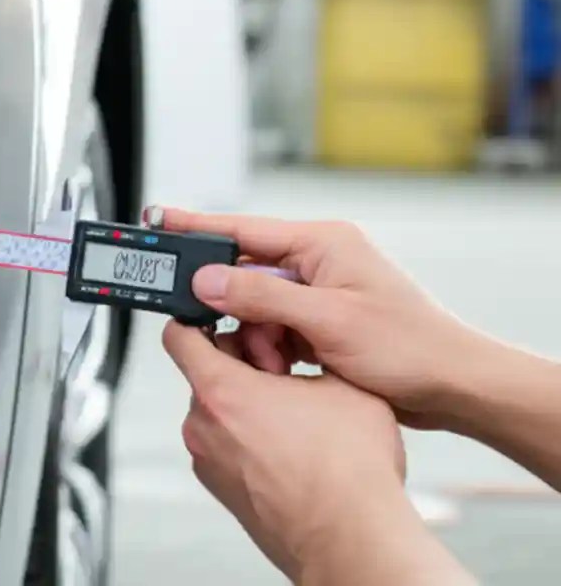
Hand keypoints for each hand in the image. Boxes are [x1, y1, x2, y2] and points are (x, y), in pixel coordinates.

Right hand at [160, 208, 490, 426]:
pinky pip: (273, 329)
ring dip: (257, 338)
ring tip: (281, 362)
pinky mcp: (319, 322)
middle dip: (235, 311)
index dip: (195, 227)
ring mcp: (318, 292)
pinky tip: (290, 367)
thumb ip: (262, 295)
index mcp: (322, 243)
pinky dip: (272, 350)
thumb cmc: (408, 345)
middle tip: (237, 336)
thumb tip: (208, 280)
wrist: (450, 385)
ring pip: (254, 308)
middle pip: (244, 275)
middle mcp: (317, 261)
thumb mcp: (328, 319)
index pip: (242, 229)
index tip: (156, 221)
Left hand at [165, 322, 473, 584]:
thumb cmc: (347, 470)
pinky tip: (290, 444)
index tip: (221, 315)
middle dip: (240, 362)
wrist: (351, 538)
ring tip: (295, 411)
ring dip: (246, 400)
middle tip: (284, 369)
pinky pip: (224, 443)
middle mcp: (202, 425)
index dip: (198, 318)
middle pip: (204, 371)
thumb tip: (301, 338)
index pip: (179, 335)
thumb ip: (306, 349)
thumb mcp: (343, 382)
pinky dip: (247, 434)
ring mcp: (207, 460)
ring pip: (216, 409)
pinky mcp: (219, 487)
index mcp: (221, 391)